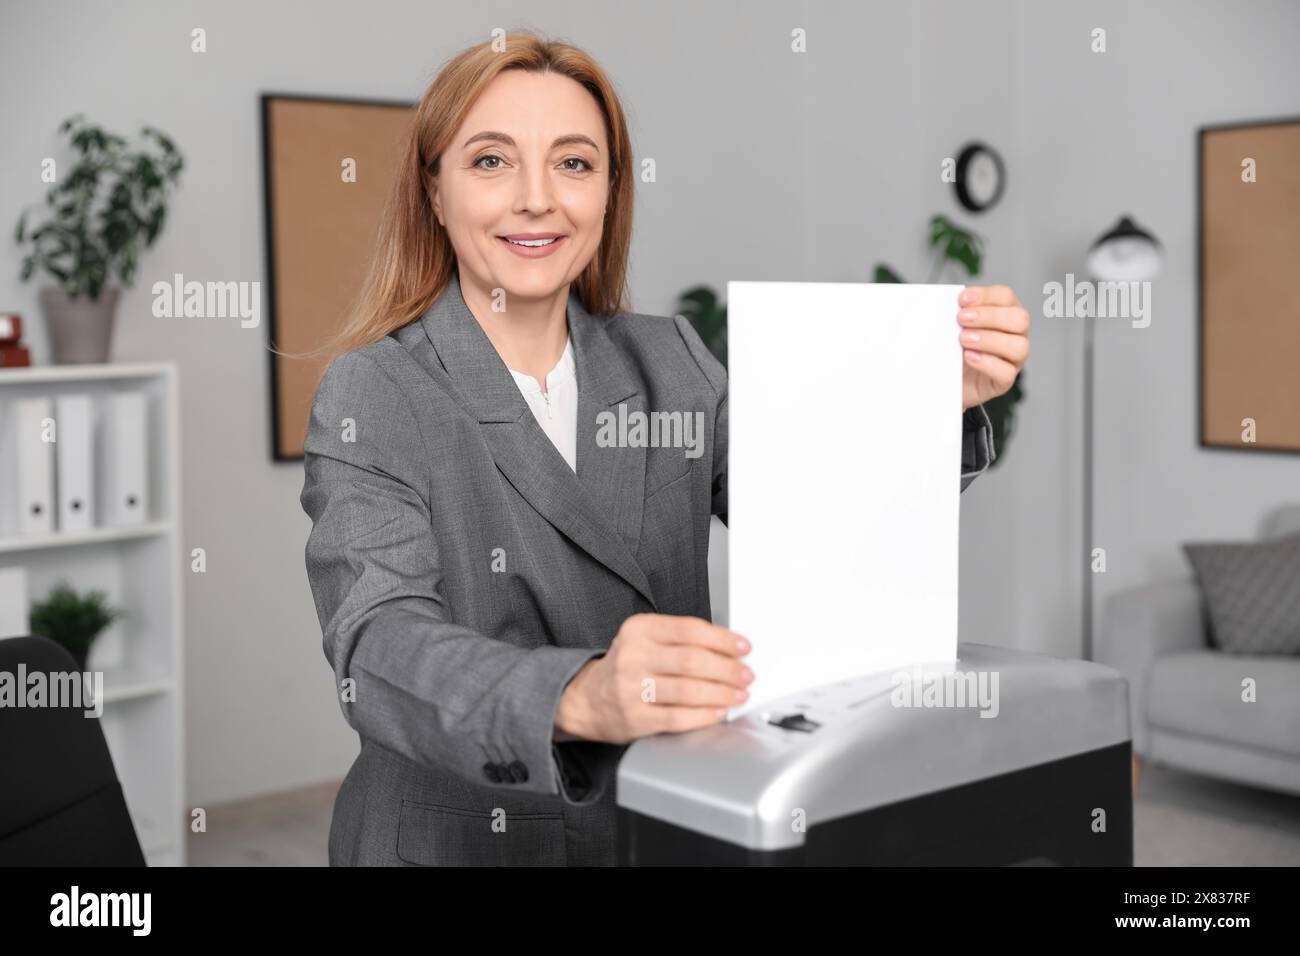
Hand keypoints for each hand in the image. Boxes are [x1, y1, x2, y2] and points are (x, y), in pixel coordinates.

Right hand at [554, 613, 752, 743]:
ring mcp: (631, 689)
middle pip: (693, 661)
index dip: (723, 639)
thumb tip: (729, 648)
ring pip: (689, 690)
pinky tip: (718, 711)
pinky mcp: (635, 718)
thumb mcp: (645, 640)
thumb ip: (680, 639)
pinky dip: (705, 715)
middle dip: (728, 669)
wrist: (588, 699)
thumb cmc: (626, 667)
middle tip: (746, 674)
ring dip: (722, 693)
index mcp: (638, 630)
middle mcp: (633, 656)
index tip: (743, 647)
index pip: (690, 630)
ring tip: (738, 694)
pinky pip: (679, 718)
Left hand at [957, 284, 1029, 409]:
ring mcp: (1014, 359)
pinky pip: (1006, 372)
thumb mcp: (952, 328)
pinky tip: (969, 357)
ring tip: (964, 339)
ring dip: (989, 340)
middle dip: (989, 316)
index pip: (1006, 297)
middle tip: (961, 319)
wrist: (946, 380)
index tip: (962, 300)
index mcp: (1005, 313)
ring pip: (1019, 346)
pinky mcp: (1004, 381)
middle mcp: (1016, 335)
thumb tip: (947, 305)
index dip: (986, 295)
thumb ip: (955, 315)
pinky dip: (987, 363)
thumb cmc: (954, 348)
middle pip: (1019, 319)